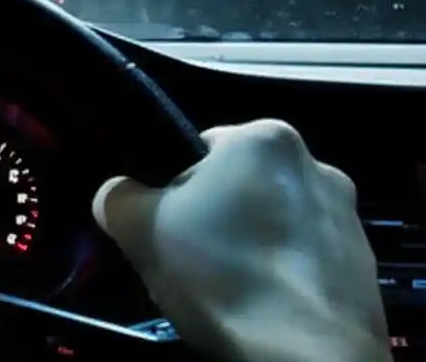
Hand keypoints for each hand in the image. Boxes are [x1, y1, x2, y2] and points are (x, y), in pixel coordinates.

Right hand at [93, 119, 389, 361]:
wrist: (307, 355)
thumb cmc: (222, 275)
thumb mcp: (141, 230)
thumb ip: (118, 198)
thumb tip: (116, 194)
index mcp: (265, 137)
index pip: (200, 150)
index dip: (172, 189)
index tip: (165, 226)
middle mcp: (315, 164)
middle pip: (240, 185)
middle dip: (216, 216)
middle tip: (189, 258)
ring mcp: (345, 216)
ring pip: (273, 222)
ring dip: (250, 244)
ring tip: (227, 288)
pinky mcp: (362, 264)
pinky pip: (303, 258)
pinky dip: (281, 274)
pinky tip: (261, 304)